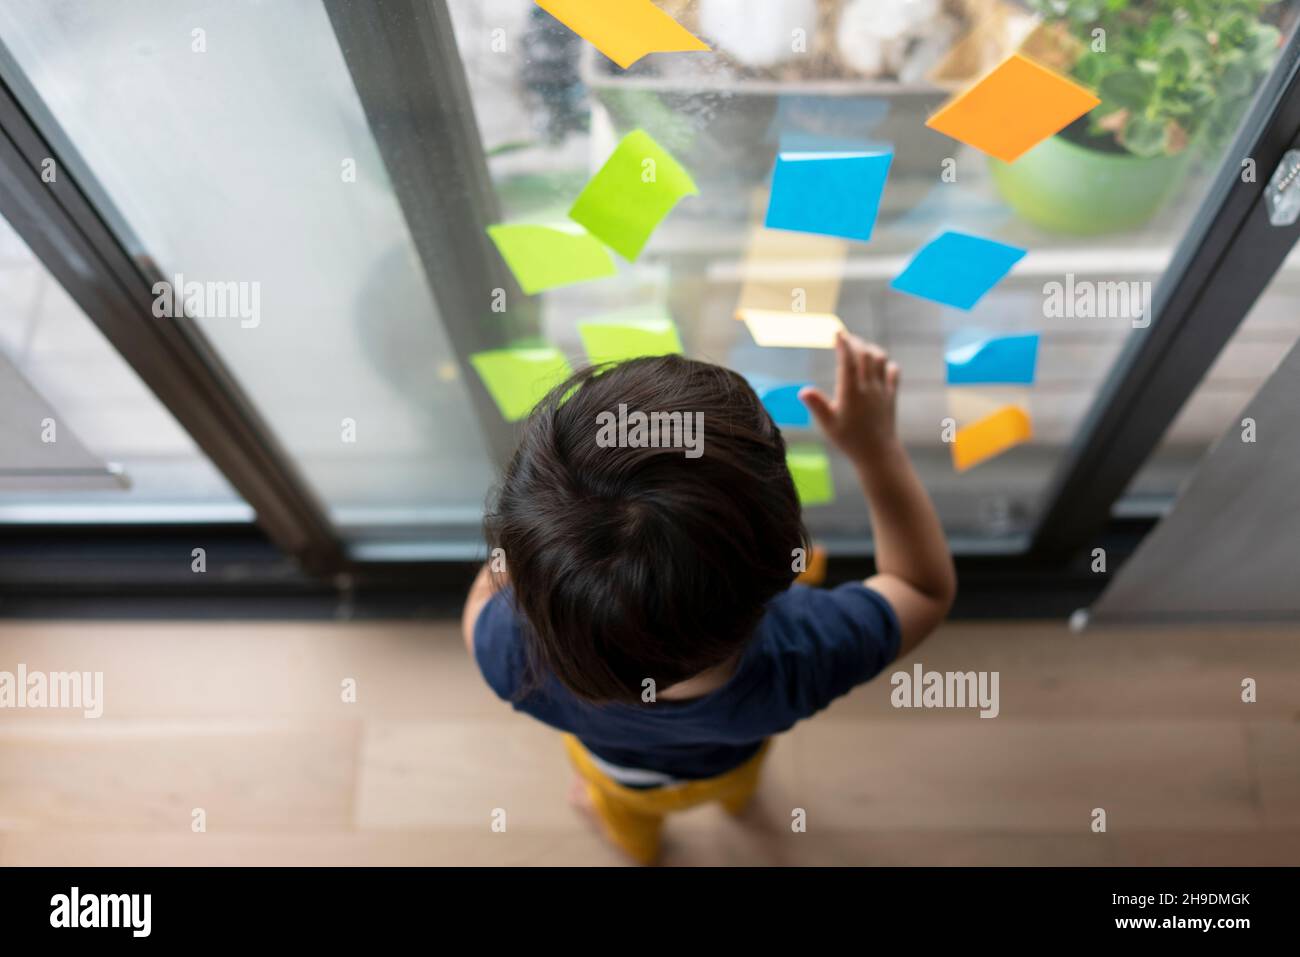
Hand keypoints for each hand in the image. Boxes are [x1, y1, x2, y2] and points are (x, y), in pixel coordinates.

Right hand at [799, 331, 899, 464]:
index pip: (849, 361)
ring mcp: (882, 391)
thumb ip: (817, 406)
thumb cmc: (849, 440)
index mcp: (852, 393)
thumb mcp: (828, 425)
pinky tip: (878, 366)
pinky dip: (886, 364)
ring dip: (870, 350)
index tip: (838, 332)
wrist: (878, 454)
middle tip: (845, 339)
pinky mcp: (891, 396)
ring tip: (860, 348)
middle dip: (855, 343)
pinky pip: (893, 373)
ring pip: (881, 359)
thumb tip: (803, 391)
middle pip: (866, 355)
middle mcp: (869, 388)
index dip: (843, 344)